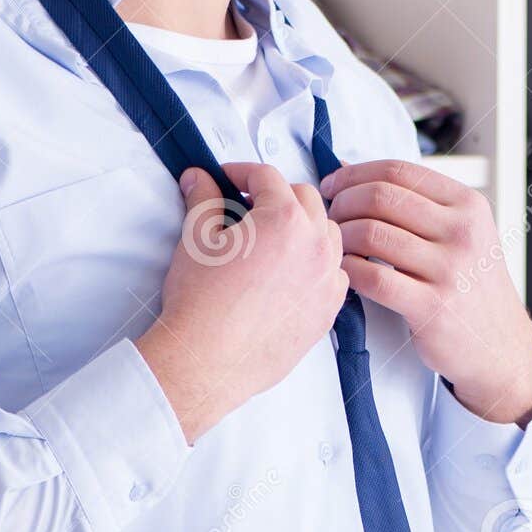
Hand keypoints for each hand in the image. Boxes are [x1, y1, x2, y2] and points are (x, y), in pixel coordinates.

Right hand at [136, 162, 348, 443]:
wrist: (207, 359)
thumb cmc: (201, 300)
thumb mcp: (197, 237)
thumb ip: (203, 198)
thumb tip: (199, 177)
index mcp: (284, 218)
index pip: (267, 176)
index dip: (241, 172)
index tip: (226, 178)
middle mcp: (315, 244)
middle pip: (305, 198)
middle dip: (276, 194)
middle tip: (247, 205)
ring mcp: (327, 278)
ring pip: (327, 233)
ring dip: (304, 226)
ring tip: (274, 236)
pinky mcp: (328, 309)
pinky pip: (335, 273)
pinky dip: (318, 264)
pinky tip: (292, 271)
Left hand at [318, 159, 531, 426]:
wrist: (498, 344)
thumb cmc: (468, 284)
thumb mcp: (463, 233)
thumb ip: (421, 205)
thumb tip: (354, 175)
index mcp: (468, 204)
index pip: (399, 171)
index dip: (355, 174)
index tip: (332, 186)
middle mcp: (462, 232)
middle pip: (381, 197)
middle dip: (343, 202)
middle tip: (330, 216)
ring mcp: (450, 269)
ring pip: (371, 233)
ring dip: (341, 236)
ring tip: (336, 245)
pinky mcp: (432, 306)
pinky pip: (372, 277)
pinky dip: (348, 270)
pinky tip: (344, 272)